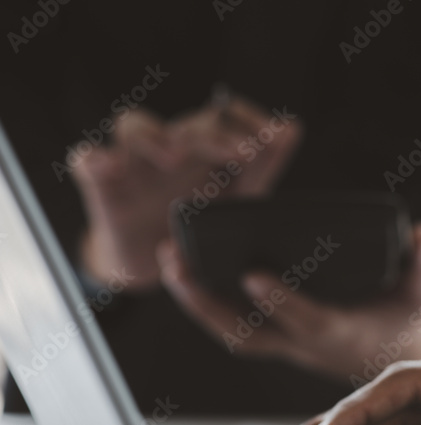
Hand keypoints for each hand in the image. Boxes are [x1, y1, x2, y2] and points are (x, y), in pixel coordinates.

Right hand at [74, 94, 300, 288]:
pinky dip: (96, 158)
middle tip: (241, 153)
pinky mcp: (102, 184)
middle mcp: (168, 147)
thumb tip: (292, 127)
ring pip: (134, 124)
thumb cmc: (199, 226)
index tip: (272, 139)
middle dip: (214, 136)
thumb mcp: (237, 202)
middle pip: (183, 124)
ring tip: (175, 156)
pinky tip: (111, 166)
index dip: (245, 120)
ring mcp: (133, 162)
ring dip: (156, 135)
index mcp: (204, 148)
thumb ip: (263, 167)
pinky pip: (87, 159)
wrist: (158, 269)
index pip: (220, 116)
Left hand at [159, 222, 420, 378]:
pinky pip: (232, 324)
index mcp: (343, 333)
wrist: (398, 355)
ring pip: (233, 333)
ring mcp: (287, 343)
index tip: (253, 274)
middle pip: (250, 336)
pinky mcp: (276, 334)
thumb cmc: (408, 317)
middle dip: (210, 305)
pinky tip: (183, 269)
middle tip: (179, 265)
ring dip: (197, 302)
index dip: (282, 301)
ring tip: (170, 260)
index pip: (308, 321)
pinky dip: (204, 300)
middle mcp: (307, 344)